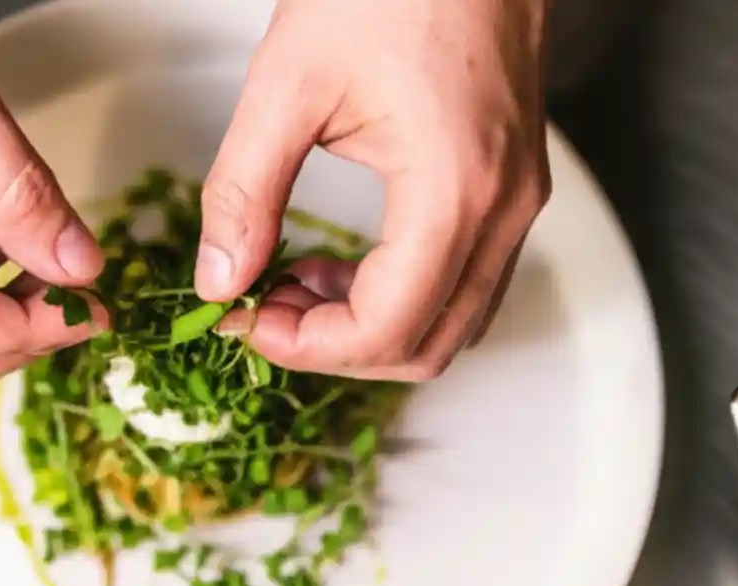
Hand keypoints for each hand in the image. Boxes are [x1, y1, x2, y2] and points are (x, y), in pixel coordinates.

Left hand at [198, 0, 550, 380]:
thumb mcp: (287, 85)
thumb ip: (245, 192)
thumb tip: (220, 280)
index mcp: (453, 189)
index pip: (387, 327)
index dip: (308, 348)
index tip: (246, 322)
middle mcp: (502, 211)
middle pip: (428, 345)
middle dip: (336, 349)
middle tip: (264, 313)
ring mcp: (517, 202)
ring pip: (452, 323)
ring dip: (369, 329)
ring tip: (294, 289)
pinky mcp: (511, 189)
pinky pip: (463, 282)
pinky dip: (401, 298)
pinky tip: (341, 267)